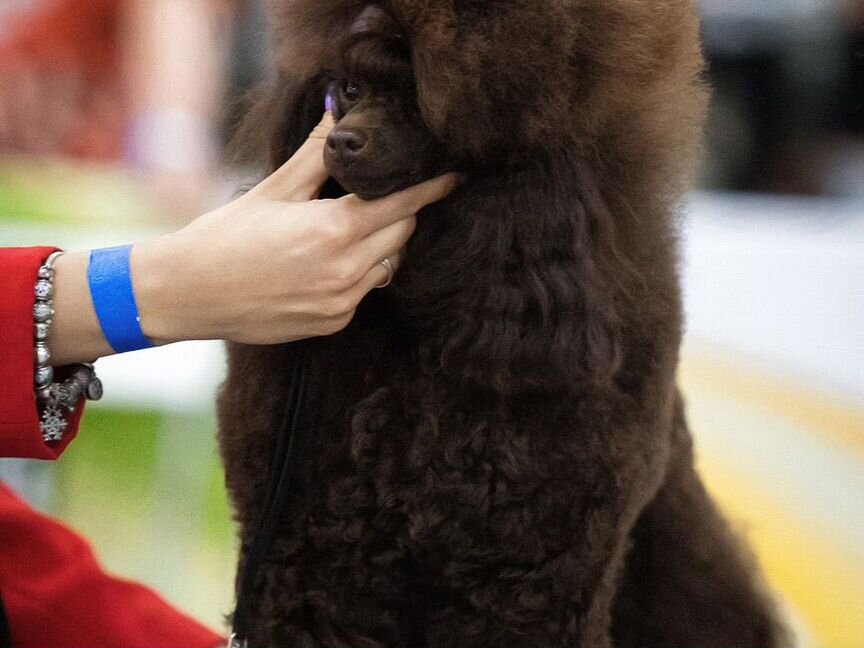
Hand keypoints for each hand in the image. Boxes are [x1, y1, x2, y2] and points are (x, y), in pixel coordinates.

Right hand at [133, 112, 457, 344]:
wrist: (189, 294)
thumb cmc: (225, 236)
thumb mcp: (274, 189)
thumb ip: (316, 155)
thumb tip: (339, 116)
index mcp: (333, 231)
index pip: (402, 205)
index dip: (430, 188)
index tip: (453, 176)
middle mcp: (346, 271)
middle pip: (401, 233)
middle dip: (401, 213)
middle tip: (385, 195)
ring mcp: (341, 303)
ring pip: (387, 265)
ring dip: (380, 244)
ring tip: (347, 229)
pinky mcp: (333, 323)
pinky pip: (365, 291)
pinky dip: (358, 272)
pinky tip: (327, 262)